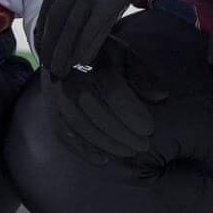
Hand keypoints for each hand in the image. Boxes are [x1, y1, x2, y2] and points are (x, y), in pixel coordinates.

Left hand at [31, 0, 181, 76]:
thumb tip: (83, 6)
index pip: (49, 6)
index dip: (44, 28)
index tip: (41, 45)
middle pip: (56, 21)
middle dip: (50, 46)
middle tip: (48, 67)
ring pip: (71, 30)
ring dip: (64, 53)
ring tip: (61, 71)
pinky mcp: (109, 1)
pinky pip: (93, 31)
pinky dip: (86, 49)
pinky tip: (82, 63)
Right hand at [43, 38, 155, 164]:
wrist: (62, 52)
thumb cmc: (100, 55)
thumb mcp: (124, 56)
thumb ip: (143, 75)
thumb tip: (161, 97)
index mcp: (90, 61)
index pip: (112, 91)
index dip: (132, 114)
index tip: (149, 129)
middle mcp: (69, 79)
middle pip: (96, 112)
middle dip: (122, 134)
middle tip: (144, 145)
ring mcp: (56, 97)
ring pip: (80, 126)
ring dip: (106, 144)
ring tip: (129, 152)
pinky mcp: (51, 111)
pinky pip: (63, 134)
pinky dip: (82, 150)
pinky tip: (103, 160)